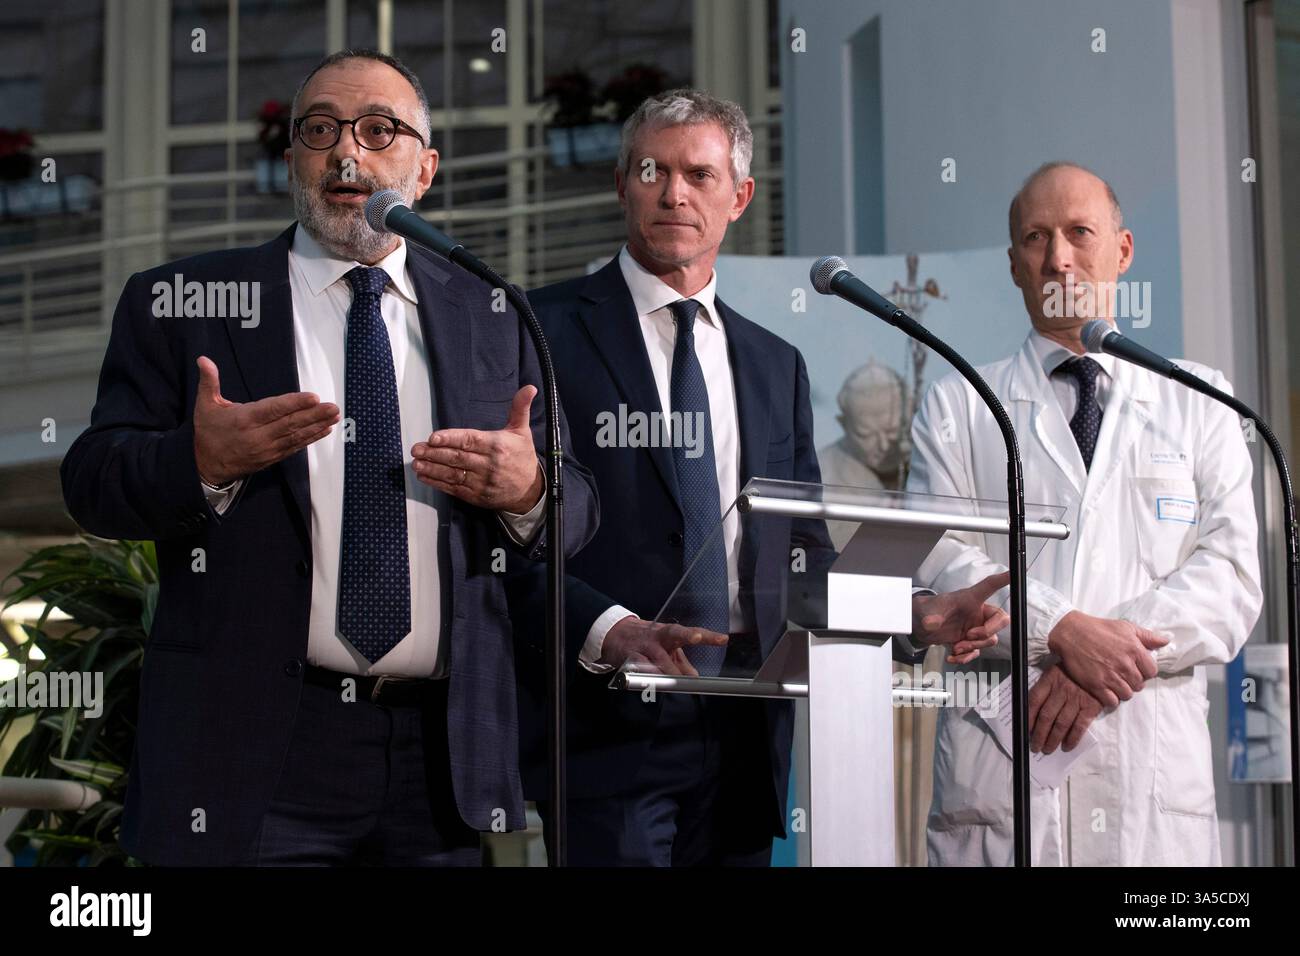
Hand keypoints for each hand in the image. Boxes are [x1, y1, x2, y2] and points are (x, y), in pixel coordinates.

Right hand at [192, 356, 339, 485]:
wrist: (205, 466)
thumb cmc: (208, 432)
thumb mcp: (204, 406)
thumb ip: (208, 382)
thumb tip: (204, 359)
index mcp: (244, 420)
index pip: (273, 410)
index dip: (294, 404)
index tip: (313, 397)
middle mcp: (258, 436)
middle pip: (290, 424)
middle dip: (314, 415)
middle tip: (333, 407)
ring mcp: (267, 449)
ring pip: (296, 436)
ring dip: (317, 426)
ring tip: (334, 416)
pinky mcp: (273, 457)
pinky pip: (295, 447)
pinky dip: (311, 438)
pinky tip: (325, 430)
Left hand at [411, 385, 543, 512]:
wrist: (530, 490)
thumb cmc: (523, 457)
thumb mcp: (523, 431)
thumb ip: (520, 408)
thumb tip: (530, 388)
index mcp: (497, 445)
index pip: (470, 440)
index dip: (450, 439)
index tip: (433, 438)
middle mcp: (489, 464)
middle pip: (458, 457)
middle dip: (435, 453)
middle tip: (416, 449)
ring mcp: (482, 482)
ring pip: (453, 474)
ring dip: (433, 469)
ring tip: (417, 464)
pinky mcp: (476, 496)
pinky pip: (455, 488)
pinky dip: (438, 483)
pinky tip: (425, 476)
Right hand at [598, 616, 728, 675]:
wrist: (614, 633)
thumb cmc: (645, 641)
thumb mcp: (664, 647)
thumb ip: (680, 661)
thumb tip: (695, 676)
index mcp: (669, 634)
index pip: (691, 633)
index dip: (707, 636)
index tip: (723, 639)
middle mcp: (659, 636)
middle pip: (675, 633)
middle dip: (687, 634)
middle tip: (696, 637)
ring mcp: (644, 645)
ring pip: (658, 656)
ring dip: (668, 667)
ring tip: (677, 679)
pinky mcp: (630, 656)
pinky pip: (640, 666)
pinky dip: (647, 673)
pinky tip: (651, 679)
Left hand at [912, 571, 1010, 663]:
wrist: (919, 625)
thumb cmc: (928, 610)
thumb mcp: (927, 611)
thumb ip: (930, 617)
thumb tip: (931, 623)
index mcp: (970, 599)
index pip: (989, 586)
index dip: (1003, 579)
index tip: (1014, 573)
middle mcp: (977, 613)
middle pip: (1001, 621)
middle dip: (987, 632)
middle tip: (969, 635)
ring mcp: (975, 628)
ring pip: (990, 640)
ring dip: (973, 647)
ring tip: (956, 647)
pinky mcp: (969, 641)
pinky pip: (976, 652)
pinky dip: (965, 657)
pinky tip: (952, 656)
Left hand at [1029, 664, 1104, 753]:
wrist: (1103, 666)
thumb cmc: (1076, 670)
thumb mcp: (1057, 671)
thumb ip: (1046, 686)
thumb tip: (1032, 708)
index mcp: (1050, 679)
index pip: (1034, 701)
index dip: (1028, 718)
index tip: (1026, 730)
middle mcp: (1061, 690)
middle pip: (1046, 716)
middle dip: (1039, 734)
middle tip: (1035, 746)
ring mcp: (1077, 699)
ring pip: (1061, 723)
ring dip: (1053, 739)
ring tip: (1047, 749)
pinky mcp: (1091, 706)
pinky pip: (1079, 726)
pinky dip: (1073, 738)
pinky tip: (1067, 746)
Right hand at [1047, 610, 1168, 707]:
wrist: (1071, 633)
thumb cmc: (1099, 628)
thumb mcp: (1125, 626)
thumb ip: (1148, 636)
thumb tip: (1166, 642)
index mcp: (1135, 650)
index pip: (1152, 672)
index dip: (1145, 671)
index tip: (1136, 668)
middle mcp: (1124, 665)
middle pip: (1139, 685)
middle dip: (1133, 681)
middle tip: (1123, 675)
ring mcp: (1110, 676)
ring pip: (1127, 694)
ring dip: (1122, 690)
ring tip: (1115, 683)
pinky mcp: (1096, 685)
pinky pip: (1112, 701)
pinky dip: (1111, 698)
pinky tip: (1106, 690)